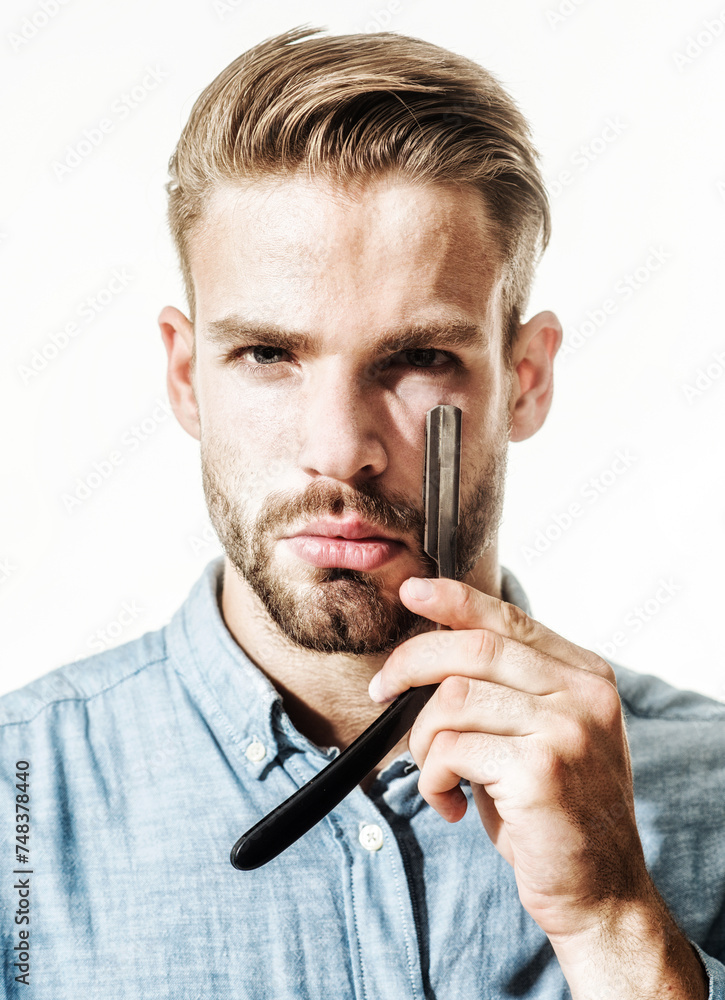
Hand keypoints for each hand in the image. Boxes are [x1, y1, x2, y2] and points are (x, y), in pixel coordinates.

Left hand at [368, 576, 648, 943]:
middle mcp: (582, 693)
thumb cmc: (555, 812)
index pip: (509, 619)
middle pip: (473, 648)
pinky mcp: (540, 770)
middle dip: (411, 663)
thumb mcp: (539, 736)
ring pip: (452, 699)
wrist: (600, 891)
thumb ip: (504, 691)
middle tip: (382, 691)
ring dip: (423, 740)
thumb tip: (430, 654)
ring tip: (435, 774)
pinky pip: (451, 750)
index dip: (455, 601)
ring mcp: (565, 729)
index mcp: (585, 676)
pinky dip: (431, 778)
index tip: (412, 591)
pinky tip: (448, 803)